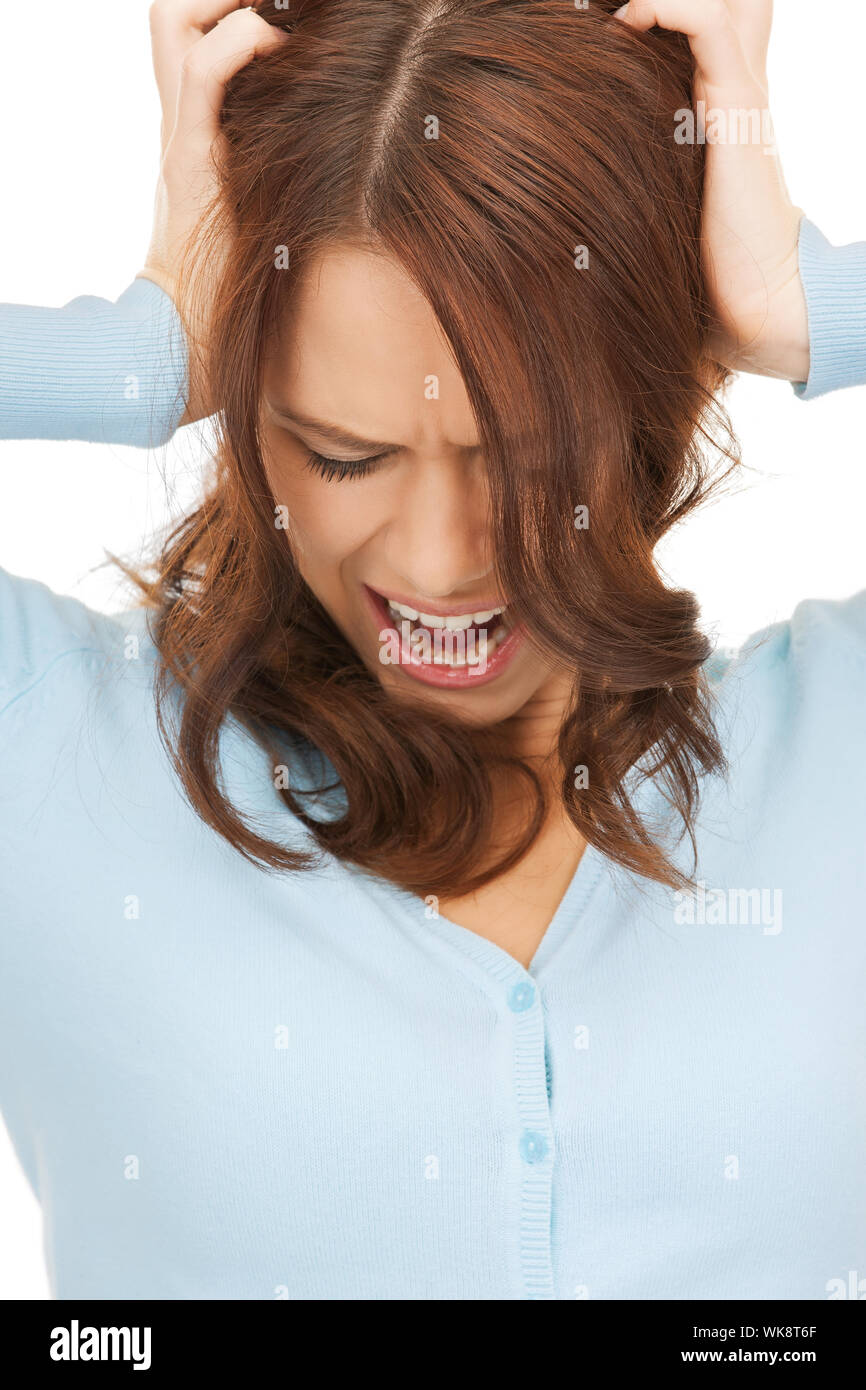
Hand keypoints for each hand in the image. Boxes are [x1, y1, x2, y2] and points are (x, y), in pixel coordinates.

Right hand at [139, 1, 285, 422]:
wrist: (188, 342)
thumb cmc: (241, 291)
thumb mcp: (269, 214)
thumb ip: (289, 178)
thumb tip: (367, 161)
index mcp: (198, 132)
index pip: (197, 36)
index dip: (235, 13)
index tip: (294, 20)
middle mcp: (184, 124)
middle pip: (174, 14)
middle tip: (280, 11)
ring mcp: (183, 137)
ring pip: (175, 20)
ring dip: (228, 6)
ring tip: (282, 21)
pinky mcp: (190, 162)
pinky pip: (201, 74)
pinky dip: (239, 44)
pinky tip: (280, 49)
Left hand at [615, 0, 809, 383]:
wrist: (750, 307)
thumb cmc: (693, 276)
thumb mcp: (648, 211)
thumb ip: (619, 186)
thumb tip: (537, 203)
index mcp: (715, 108)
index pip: (696, 27)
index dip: (652, 12)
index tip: (585, 28)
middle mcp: (730, 89)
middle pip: (722, 3)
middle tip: (600, 11)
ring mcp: (737, 94)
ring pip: (719, 0)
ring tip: (606, 11)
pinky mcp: (736, 108)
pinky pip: (710, 24)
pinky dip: (669, 6)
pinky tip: (626, 20)